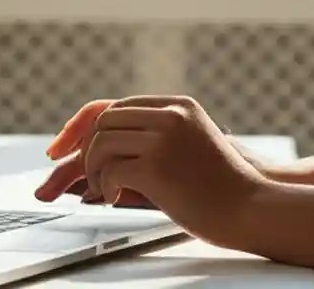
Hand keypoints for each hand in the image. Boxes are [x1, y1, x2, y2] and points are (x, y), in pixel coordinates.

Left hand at [36, 99, 276, 208]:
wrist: (252, 206)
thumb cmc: (222, 186)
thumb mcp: (192, 144)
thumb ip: (155, 137)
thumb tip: (101, 151)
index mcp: (178, 106)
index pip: (115, 105)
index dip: (82, 126)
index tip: (61, 148)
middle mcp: (170, 115)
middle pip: (103, 121)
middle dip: (83, 151)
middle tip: (87, 177)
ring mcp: (164, 138)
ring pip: (101, 144)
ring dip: (94, 170)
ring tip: (103, 189)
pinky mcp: (157, 166)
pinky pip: (110, 170)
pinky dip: (105, 186)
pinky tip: (115, 197)